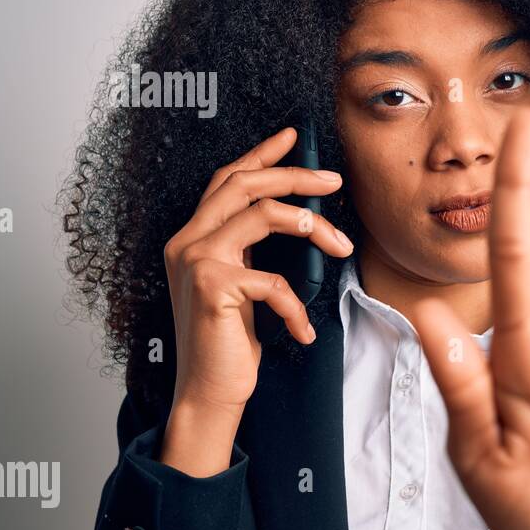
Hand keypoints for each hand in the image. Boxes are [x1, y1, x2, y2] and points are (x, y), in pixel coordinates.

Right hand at [160, 127, 353, 471]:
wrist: (208, 393)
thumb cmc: (230, 343)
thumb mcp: (244, 286)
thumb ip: (251, 250)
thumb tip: (295, 217)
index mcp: (194, 237)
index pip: (228, 180)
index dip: (261, 154)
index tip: (293, 136)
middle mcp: (187, 241)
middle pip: (245, 184)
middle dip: (295, 175)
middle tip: (335, 181)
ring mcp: (195, 261)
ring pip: (262, 214)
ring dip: (312, 227)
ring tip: (341, 248)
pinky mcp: (211, 287)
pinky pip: (272, 280)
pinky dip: (296, 306)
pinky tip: (303, 331)